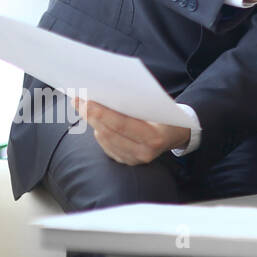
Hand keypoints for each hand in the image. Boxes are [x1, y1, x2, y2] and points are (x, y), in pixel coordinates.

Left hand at [72, 98, 190, 165]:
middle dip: (92, 116)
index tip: (87, 100)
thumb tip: (108, 95)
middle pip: (108, 133)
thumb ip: (137, 104)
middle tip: (79, 101)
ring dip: (93, 122)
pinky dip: (99, 131)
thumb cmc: (167, 114)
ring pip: (104, 140)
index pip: (122, 124)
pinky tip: (96, 121)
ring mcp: (134, 160)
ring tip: (84, 108)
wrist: (178, 134)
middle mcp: (144, 152)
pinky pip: (106, 146)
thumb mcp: (159, 107)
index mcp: (154, 138)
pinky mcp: (126, 161)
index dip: (102, 113)